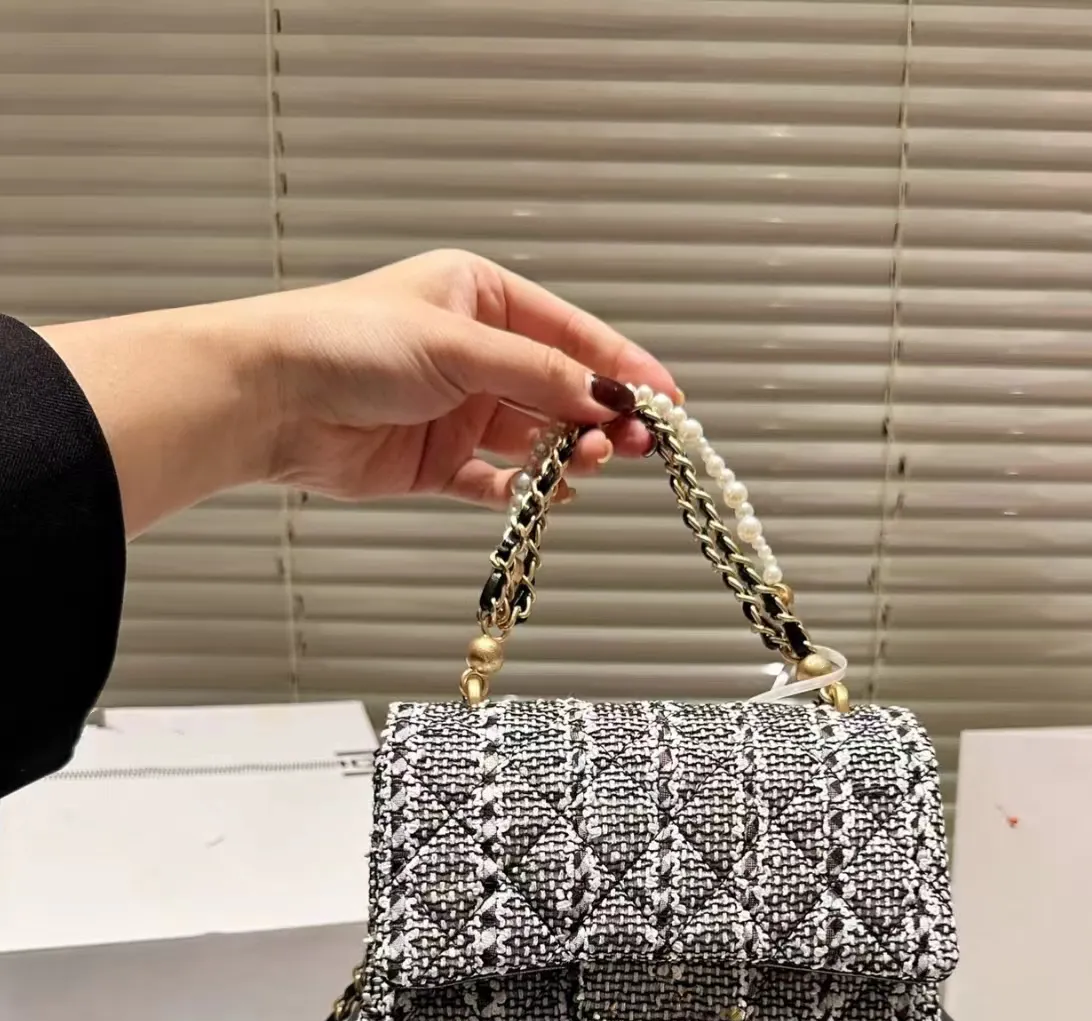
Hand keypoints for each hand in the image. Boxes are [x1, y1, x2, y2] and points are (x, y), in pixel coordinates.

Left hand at [258, 250, 678, 505]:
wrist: (270, 397)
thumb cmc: (346, 342)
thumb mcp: (459, 346)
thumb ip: (540, 375)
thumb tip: (608, 396)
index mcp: (480, 299)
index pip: (571, 334)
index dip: (623, 367)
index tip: (667, 401)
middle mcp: (473, 354)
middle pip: (560, 390)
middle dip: (599, 417)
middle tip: (632, 443)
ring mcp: (456, 411)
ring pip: (535, 440)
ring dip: (565, 455)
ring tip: (585, 465)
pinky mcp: (435, 464)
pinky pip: (496, 483)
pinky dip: (522, 493)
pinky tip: (542, 496)